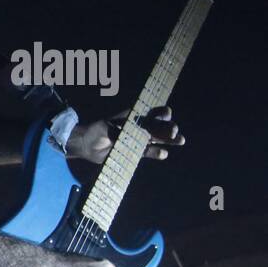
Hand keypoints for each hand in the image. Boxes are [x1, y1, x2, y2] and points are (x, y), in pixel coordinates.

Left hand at [68, 106, 183, 164]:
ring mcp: (138, 139)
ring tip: (180, 141)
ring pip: (158, 138)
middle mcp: (140, 127)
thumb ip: (121, 130)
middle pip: (159, 126)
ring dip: (169, 140)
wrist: (87, 146)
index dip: (161, 113)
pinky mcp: (134, 151)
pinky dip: (155, 153)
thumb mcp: (108, 128)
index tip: (166, 115)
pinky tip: (164, 154)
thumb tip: (131, 132)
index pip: (152, 112)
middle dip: (168, 127)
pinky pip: (148, 152)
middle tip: (173, 133)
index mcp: (134, 116)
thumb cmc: (96, 130)